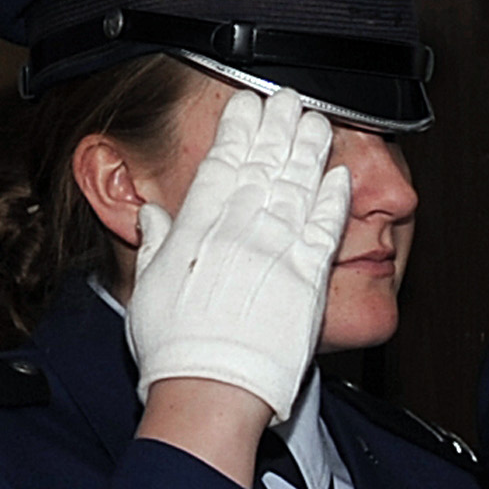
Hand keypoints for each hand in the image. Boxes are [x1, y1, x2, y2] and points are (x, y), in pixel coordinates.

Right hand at [127, 87, 352, 418]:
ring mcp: (275, 254)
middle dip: (277, 128)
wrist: (212, 388)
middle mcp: (238, 233)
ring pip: (295, 189)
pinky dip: (331, 200)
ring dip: (308, 151)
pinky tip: (337, 176)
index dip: (237, 132)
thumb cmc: (177, 349)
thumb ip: (155, 245)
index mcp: (197, 230)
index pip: (221, 166)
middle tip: (289, 99)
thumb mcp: (151, 288)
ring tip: (317, 121)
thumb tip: (152, 215)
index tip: (248, 106)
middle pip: (262, 167)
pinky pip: (324, 230)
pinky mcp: (307, 280)